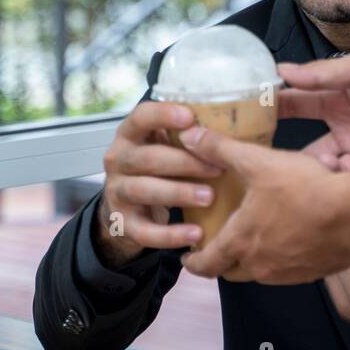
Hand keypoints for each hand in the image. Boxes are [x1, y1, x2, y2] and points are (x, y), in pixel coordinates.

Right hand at [96, 101, 217, 265]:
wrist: (128, 205)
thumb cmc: (159, 166)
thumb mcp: (167, 145)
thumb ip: (188, 136)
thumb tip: (232, 130)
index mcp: (130, 134)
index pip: (141, 117)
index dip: (163, 115)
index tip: (190, 117)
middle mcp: (118, 160)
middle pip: (148, 158)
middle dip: (185, 163)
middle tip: (218, 168)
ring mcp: (117, 191)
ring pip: (144, 190)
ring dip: (179, 193)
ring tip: (209, 197)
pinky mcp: (122, 223)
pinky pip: (145, 231)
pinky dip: (171, 235)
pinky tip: (196, 235)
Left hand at [178, 126, 349, 283]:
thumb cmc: (305, 189)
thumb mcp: (258, 162)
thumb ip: (221, 150)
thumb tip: (189, 137)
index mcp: (241, 242)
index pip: (206, 265)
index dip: (193, 262)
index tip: (189, 257)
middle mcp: (261, 265)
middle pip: (231, 272)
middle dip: (222, 261)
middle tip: (220, 244)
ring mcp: (289, 272)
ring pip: (261, 272)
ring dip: (254, 259)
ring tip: (258, 237)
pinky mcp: (313, 272)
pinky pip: (289, 270)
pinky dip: (284, 258)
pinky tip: (293, 237)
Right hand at [276, 40, 349, 168]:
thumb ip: (323, 75)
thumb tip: (282, 71)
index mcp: (337, 103)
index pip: (294, 108)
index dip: (269, 114)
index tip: (239, 124)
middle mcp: (346, 134)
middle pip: (306, 155)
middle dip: (292, 166)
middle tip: (275, 174)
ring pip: (329, 178)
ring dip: (324, 180)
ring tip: (330, 175)